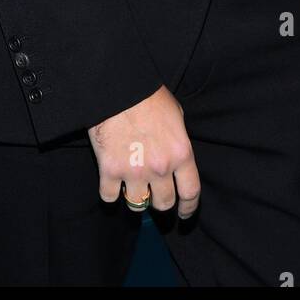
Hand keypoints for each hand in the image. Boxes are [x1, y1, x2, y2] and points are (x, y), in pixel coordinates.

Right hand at [87, 85, 200, 219]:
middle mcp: (160, 167)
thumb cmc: (148, 95)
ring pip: (137, 204)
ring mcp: (134, 171)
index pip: (191, 193)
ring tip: (131, 185)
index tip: (183, 213)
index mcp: (180, 153)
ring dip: (135, 197)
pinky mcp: (109, 170)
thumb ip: (177, 141)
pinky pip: (109, 197)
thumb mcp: (175, 115)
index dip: (188, 208)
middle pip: (164, 203)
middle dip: (160, 201)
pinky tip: (111, 182)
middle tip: (154, 193)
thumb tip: (175, 157)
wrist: (116, 86)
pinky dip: (110, 192)